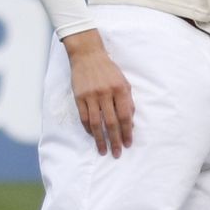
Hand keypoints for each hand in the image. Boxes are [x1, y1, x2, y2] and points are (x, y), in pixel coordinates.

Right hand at [62, 29, 134, 157]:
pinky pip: (84, 118)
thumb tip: (130, 122)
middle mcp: (106, 93)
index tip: (128, 143)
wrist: (88, 56)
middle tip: (117, 153)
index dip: (127, 131)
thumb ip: (127, 101)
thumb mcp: (124, 82)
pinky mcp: (79, 97)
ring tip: (103, 151)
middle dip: (115, 140)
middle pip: (111, 122)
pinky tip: (93, 136)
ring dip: (100, 139)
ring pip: (96, 123)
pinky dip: (88, 129)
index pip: (125, 116)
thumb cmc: (109, 70)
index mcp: (120, 89)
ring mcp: (91, 96)